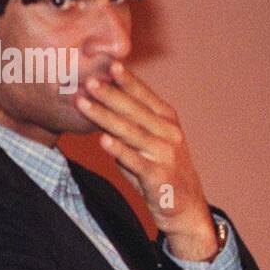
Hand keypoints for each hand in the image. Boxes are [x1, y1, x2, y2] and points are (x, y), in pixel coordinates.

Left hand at [75, 61, 218, 260]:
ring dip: (105, 116)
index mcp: (168, 120)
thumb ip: (131, 122)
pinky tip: (101, 140)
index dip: (128, 80)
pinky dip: (118, 150)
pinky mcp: (158, 176)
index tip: (110, 64)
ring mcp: (165, 154)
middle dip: (110, 94)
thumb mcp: (151, 141)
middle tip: (88, 80)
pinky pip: (134, 161)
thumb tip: (102, 101)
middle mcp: (169, 133)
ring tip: (83, 103)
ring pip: (130, 131)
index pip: (145, 96)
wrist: (185, 206)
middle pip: (135, 110)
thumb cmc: (161, 169)